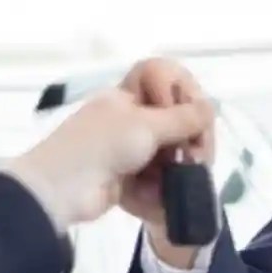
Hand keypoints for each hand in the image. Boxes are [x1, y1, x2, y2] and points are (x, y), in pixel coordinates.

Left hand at [118, 58, 215, 267]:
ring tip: (191, 173)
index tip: (193, 115)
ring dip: (182, 162)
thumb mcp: (146, 124)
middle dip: (190, 135)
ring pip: (169, 150)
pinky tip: (174, 189)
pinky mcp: (128, 179)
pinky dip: (166, 183)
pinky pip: (158, 175)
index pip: (165, 81)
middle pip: (173, 119)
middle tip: (199, 154)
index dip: (183, 94)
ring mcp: (128, 150)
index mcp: (126, 97)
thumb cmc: (100, 146)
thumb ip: (183, 117)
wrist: (60, 191)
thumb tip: (211, 108)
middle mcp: (128, 119)